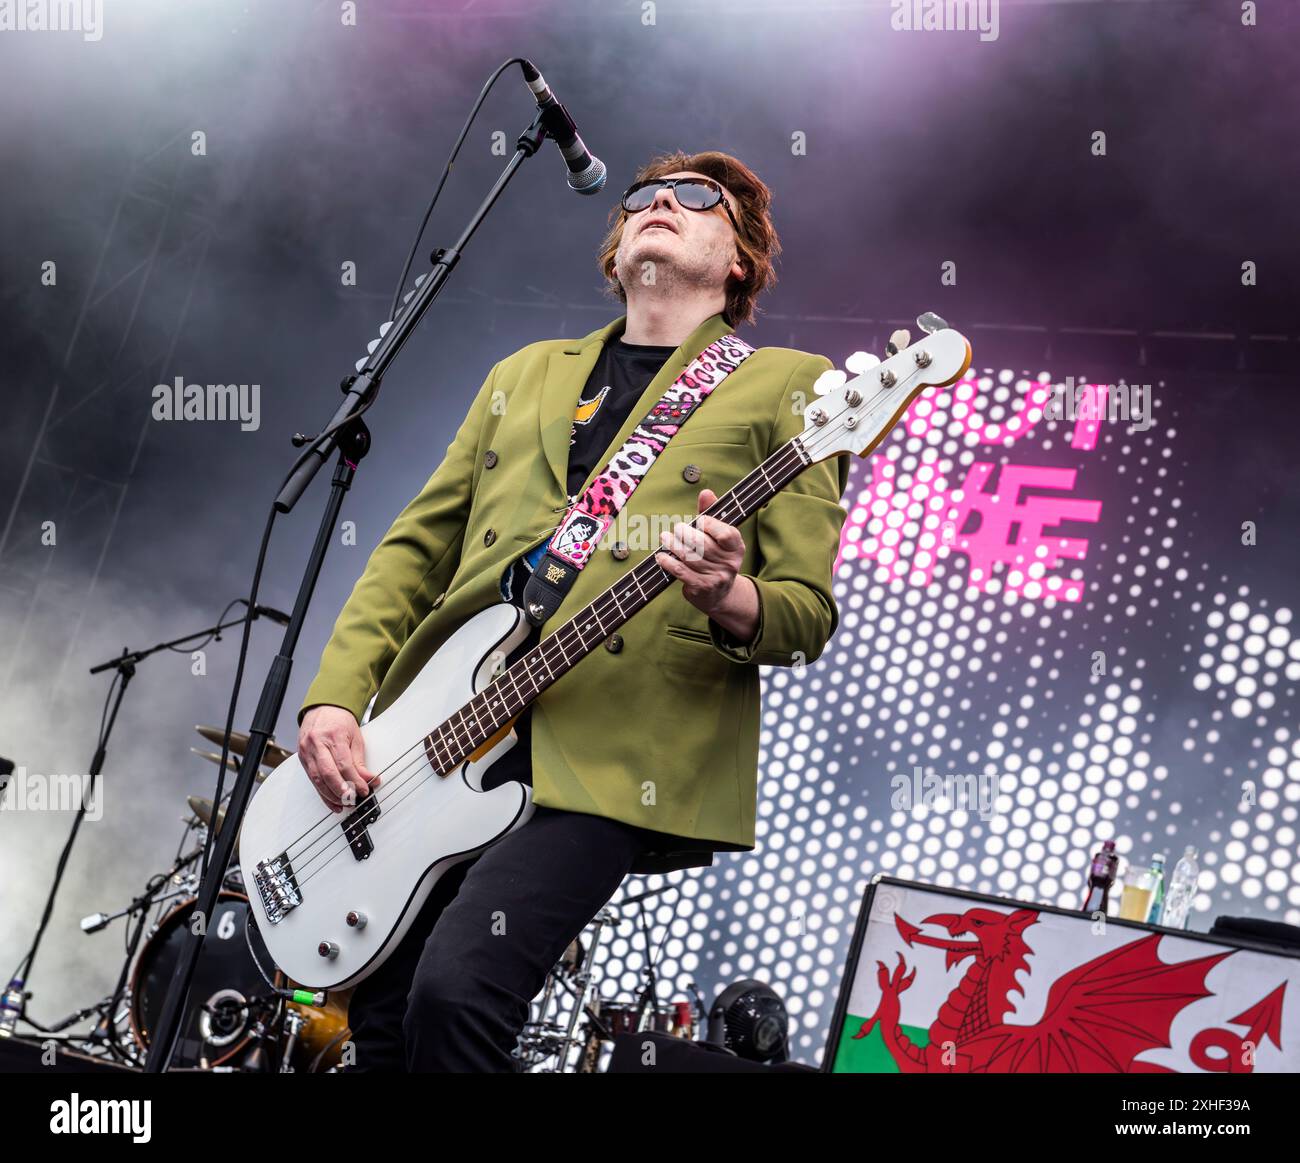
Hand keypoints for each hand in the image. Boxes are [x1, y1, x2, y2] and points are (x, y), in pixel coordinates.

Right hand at [298, 705, 378, 812]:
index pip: (344, 764)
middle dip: (340, 790)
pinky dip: (322, 793)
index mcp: (332, 736)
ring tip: (343, 804)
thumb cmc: (339, 720)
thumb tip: (369, 779)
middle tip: (352, 799)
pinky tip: (332, 801)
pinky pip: (312, 779)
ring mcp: (306, 751)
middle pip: (327, 773)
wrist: (322, 709)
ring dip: (330, 795)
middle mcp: (316, 744)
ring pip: (317, 779)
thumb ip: (360, 760)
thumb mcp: (355, 737)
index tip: (364, 790)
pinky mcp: (302, 758)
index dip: (355, 780)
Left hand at [655, 488, 752, 628]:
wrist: (720, 595)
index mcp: (736, 547)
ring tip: (665, 538)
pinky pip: (681, 571)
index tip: (699, 521)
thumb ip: (711, 513)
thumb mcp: (718, 536)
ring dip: (673, 545)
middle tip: (677, 529)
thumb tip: (706, 492)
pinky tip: (661, 556)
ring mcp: (716, 577)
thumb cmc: (715, 557)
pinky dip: (668, 562)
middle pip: (703, 544)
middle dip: (685, 533)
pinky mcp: (701, 588)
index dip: (710, 525)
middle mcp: (729, 563)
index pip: (725, 534)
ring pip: (689, 557)